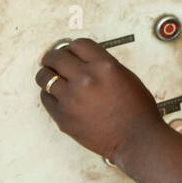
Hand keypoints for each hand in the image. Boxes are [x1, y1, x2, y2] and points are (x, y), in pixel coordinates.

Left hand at [37, 39, 163, 163]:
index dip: (73, 46)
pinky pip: (45, 97)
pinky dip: (49, 93)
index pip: (78, 44)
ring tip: (51, 76)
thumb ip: (103, 66)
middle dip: (53, 57)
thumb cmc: (136, 110)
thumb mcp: (126, 77)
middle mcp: (85, 78)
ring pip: (45, 77)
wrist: (135, 138)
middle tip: (52, 59)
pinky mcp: (62, 116)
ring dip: (48, 74)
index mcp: (104, 66)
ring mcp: (71, 98)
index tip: (70, 50)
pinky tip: (57, 94)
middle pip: (56, 57)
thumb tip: (84, 61)